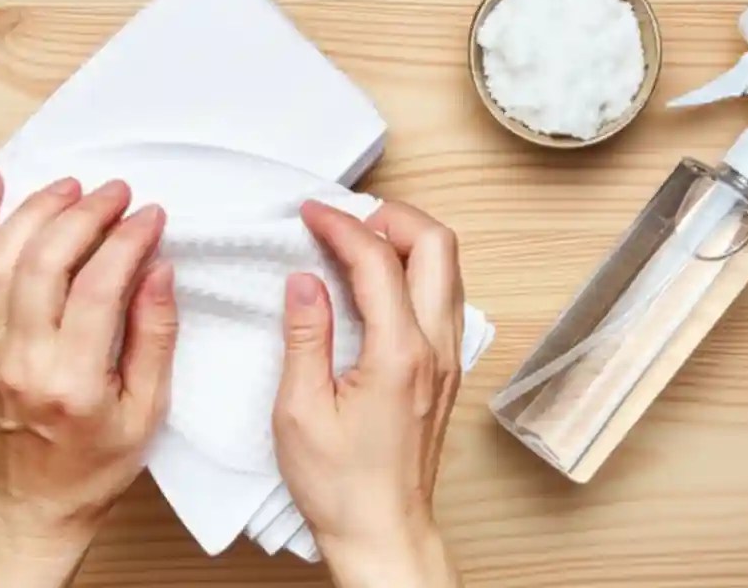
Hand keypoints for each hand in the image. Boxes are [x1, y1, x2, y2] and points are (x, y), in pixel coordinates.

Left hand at [0, 167, 177, 587]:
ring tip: (72, 186)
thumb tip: (158, 270)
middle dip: (83, 215)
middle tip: (117, 192)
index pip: (96, 289)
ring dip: (35, 210)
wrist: (33, 502)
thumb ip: (154, 337)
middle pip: (43, 262)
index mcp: (71, 382)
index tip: (151, 216)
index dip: (126, 242)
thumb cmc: (95, 466)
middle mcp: (20, 358)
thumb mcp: (146, 413)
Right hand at [274, 200, 463, 587]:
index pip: (378, 260)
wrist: (382, 533)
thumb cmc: (341, 486)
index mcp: (399, 354)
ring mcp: (448, 359)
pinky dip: (413, 271)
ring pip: (448, 268)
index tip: (311, 214)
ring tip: (358, 240)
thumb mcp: (300, 411)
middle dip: (391, 216)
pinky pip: (442, 297)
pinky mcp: (445, 371)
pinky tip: (376, 283)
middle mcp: (435, 349)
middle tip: (345, 218)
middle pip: (438, 245)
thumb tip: (304, 280)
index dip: (341, 225)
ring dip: (407, 240)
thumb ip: (305, 336)